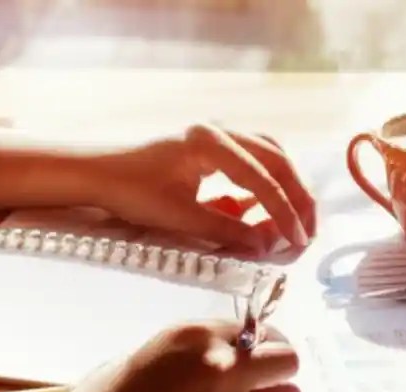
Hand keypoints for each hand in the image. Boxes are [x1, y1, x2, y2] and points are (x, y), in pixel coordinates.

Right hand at [31, 322, 301, 391]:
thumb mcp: (146, 357)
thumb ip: (192, 354)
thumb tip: (227, 359)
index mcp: (195, 336)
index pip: (257, 331)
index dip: (259, 347)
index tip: (254, 362)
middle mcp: (221, 368)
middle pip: (287, 360)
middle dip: (277, 373)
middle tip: (262, 388)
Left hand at [96, 124, 317, 253]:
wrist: (96, 173)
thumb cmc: (130, 192)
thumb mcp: (179, 217)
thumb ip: (227, 230)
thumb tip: (266, 246)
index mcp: (210, 143)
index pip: (263, 180)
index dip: (285, 212)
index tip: (297, 241)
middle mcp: (218, 131)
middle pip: (277, 158)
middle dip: (297, 195)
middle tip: (309, 229)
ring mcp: (216, 135)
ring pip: (269, 154)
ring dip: (287, 185)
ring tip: (298, 218)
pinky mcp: (210, 147)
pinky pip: (252, 160)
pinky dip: (267, 182)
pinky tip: (270, 208)